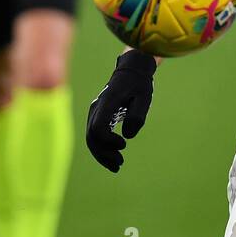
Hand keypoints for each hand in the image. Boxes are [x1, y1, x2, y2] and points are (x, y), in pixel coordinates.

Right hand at [86, 49, 156, 172]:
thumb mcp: (144, 97)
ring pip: (91, 138)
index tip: (124, 144)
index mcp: (107, 102)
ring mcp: (94, 111)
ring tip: (117, 166)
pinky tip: (112, 158)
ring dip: (102, 154)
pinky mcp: (97, 115)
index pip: (98, 128)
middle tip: (120, 164)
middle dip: (104, 154)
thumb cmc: (139, 84)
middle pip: (91, 136)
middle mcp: (96, 108)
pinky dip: (101, 148)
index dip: (108, 141)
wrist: (131, 70)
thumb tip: (127, 136)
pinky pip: (94, 135)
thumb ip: (137, 116)